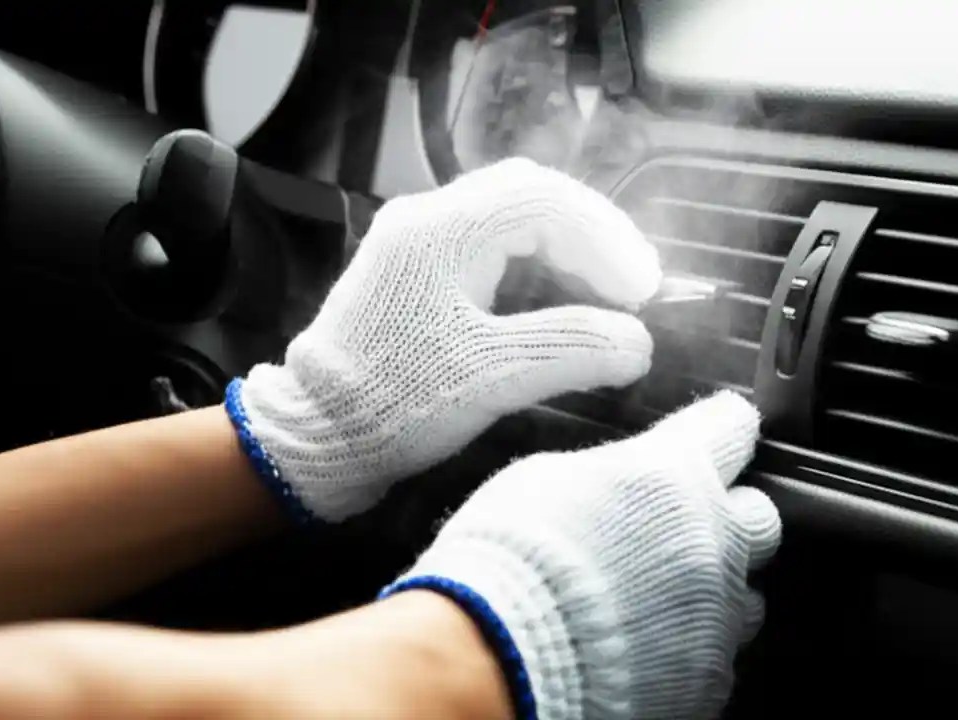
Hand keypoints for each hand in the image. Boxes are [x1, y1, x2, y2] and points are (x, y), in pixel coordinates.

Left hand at [228, 159, 661, 522]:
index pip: (545, 202)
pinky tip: (563, 295)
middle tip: (636, 283)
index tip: (644, 292)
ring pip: (512, 214)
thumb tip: (639, 341)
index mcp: (441, 230)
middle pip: (531, 194)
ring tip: (611, 288)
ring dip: (568, 244)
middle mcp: (427, 219)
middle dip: (593, 234)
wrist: (313, 435)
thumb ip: (572, 348)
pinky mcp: (417, 271)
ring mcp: (418, 241)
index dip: (607, 241)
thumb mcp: (492, 377)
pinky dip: (538, 261)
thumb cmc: (395, 403)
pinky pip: (492, 242)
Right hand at [383, 391, 781, 719]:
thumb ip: (610, 472)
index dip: (722, 429)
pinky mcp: (708, 677)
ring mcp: (717, 614)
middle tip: (680, 529)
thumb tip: (624, 480)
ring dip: (712, 590)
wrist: (495, 660)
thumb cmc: (506, 563)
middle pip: (760, 515)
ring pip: (746, 594)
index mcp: (672, 475)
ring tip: (654, 601)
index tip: (720, 433)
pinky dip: (689, 648)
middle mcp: (712, 540)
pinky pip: (717, 655)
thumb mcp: (546, 479)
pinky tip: (643, 646)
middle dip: (729, 517)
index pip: (731, 428)